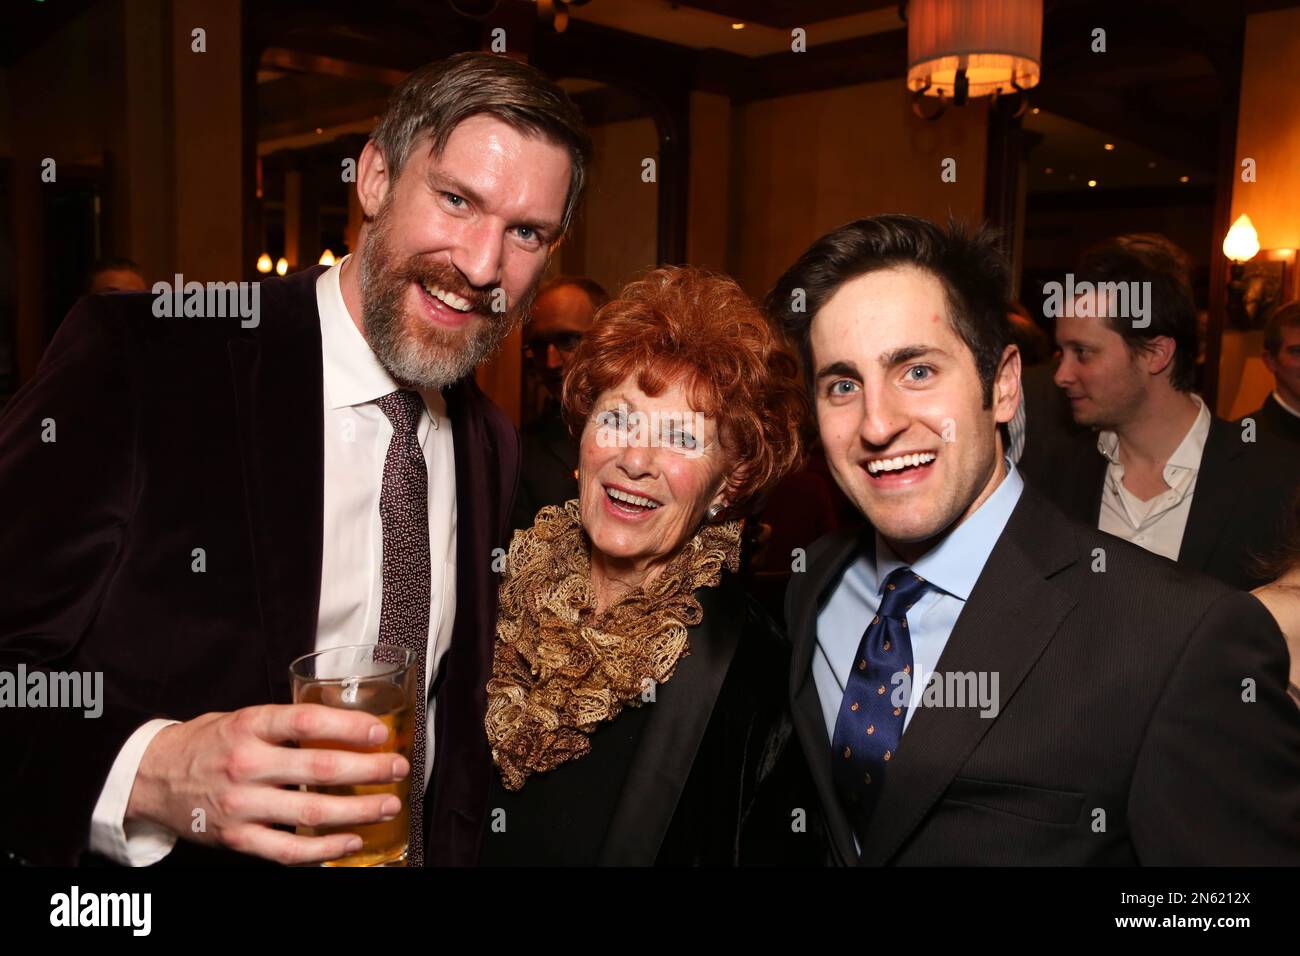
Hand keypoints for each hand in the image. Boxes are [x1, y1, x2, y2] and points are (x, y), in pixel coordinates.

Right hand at [125, 704, 409, 864]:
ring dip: (358, 811)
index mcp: (249, 726)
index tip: (380, 731)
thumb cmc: (204, 743)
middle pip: (319, 769)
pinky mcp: (236, 838)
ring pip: (311, 812)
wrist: (150, 777)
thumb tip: (342, 724)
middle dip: (368, 770)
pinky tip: (352, 841)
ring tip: (388, 805)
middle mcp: (246, 765)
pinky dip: (325, 848)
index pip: (307, 722)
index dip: (349, 727)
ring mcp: (241, 805)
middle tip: (398, 768)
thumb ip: (285, 723)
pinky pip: (288, 850)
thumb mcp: (241, 717)